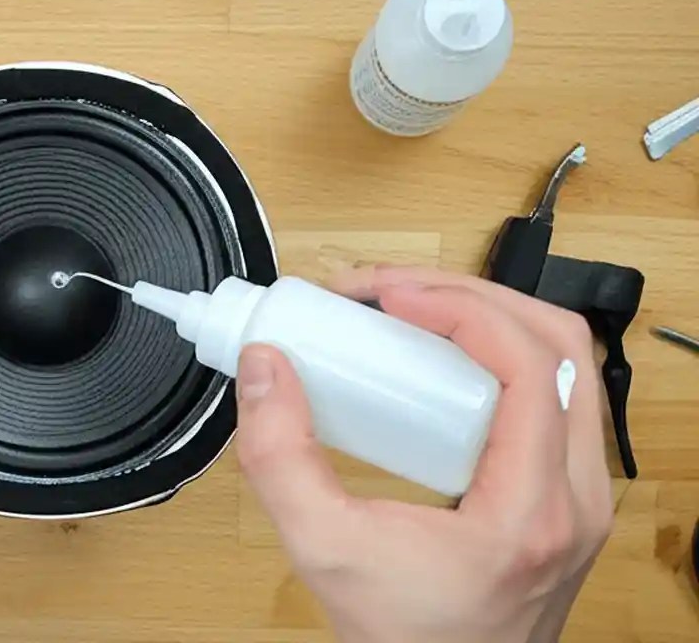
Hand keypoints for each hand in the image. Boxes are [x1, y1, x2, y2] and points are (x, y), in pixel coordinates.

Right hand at [236, 266, 613, 642]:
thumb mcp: (323, 550)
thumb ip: (280, 458)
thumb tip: (264, 370)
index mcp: (531, 509)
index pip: (530, 367)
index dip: (459, 308)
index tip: (391, 297)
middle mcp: (576, 497)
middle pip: (560, 347)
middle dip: (472, 297)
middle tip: (394, 294)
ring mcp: (579, 497)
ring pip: (567, 368)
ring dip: (490, 322)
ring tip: (412, 314)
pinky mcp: (565, 498)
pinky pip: (554, 399)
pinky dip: (501, 359)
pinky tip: (437, 364)